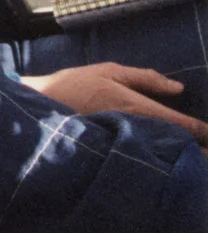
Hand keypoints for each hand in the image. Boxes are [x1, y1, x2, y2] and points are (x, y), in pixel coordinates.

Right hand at [22, 62, 207, 143]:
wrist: (40, 105)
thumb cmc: (74, 83)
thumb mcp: (110, 70)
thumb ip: (145, 78)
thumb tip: (178, 88)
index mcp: (134, 104)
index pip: (177, 122)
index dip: (200, 130)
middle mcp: (132, 126)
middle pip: (174, 143)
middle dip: (197, 150)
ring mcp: (122, 141)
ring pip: (160, 152)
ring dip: (180, 157)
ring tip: (198, 161)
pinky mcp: (113, 150)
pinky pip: (143, 155)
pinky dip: (159, 159)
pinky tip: (166, 161)